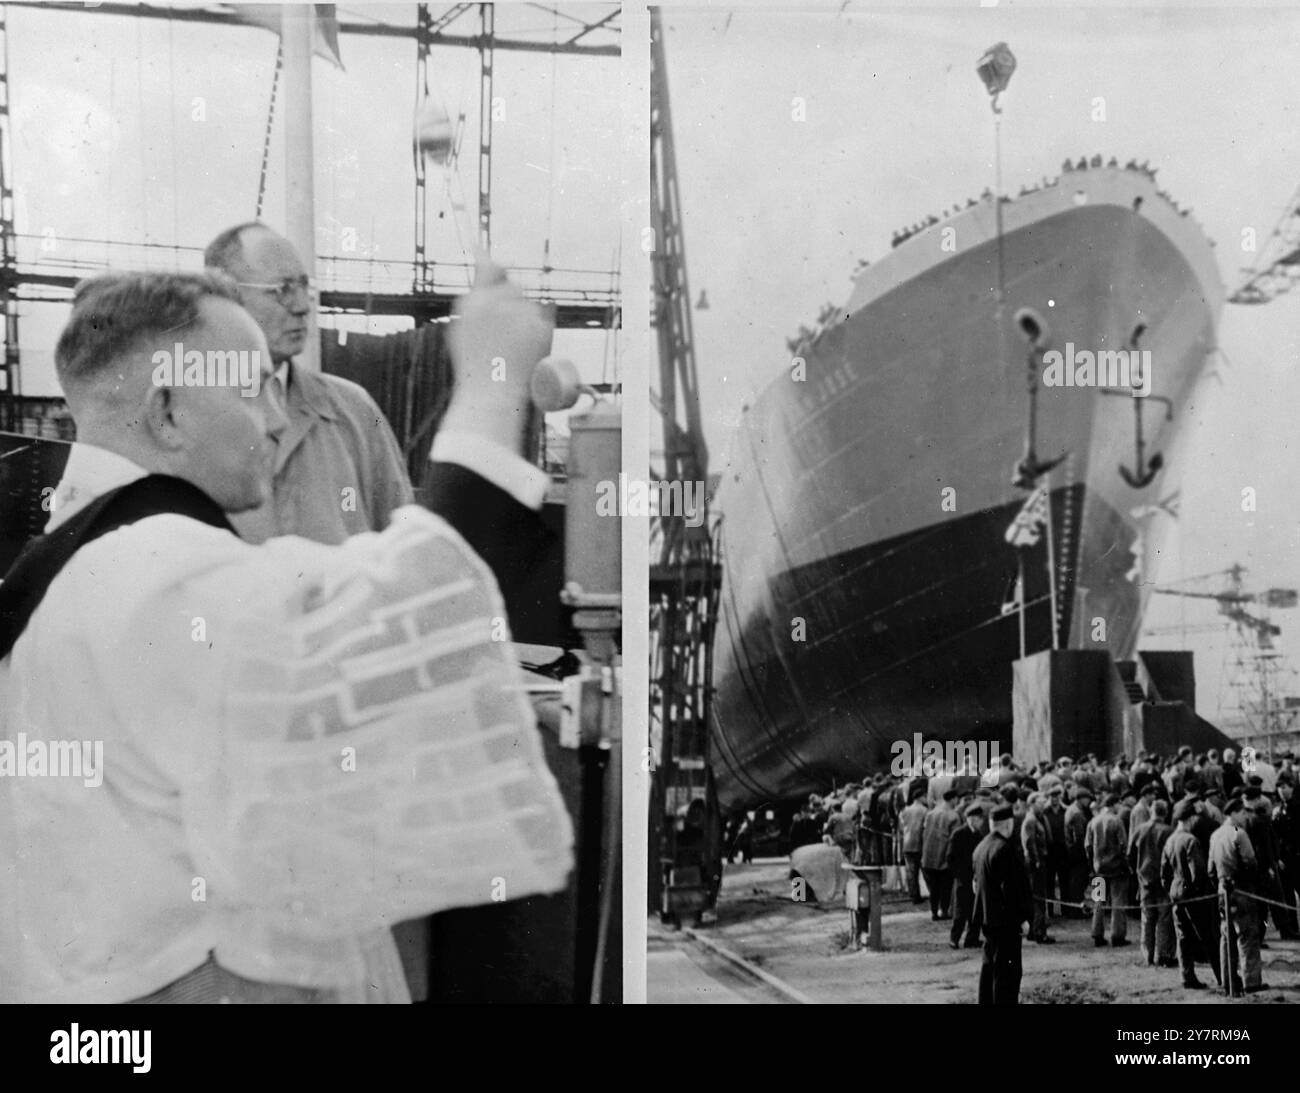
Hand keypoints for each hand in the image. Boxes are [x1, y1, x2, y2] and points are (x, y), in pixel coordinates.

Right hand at [442, 250, 553, 452]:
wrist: (493, 393)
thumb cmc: (474, 368)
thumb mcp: (462, 330)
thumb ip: (473, 301)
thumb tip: (483, 268)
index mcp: (474, 302)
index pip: (491, 269)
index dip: (495, 266)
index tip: (495, 261)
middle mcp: (497, 302)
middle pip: (514, 287)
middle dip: (513, 301)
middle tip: (509, 327)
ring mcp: (521, 313)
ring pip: (529, 306)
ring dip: (525, 319)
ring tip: (513, 347)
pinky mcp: (540, 326)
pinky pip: (542, 319)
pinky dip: (537, 331)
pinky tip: (525, 349)